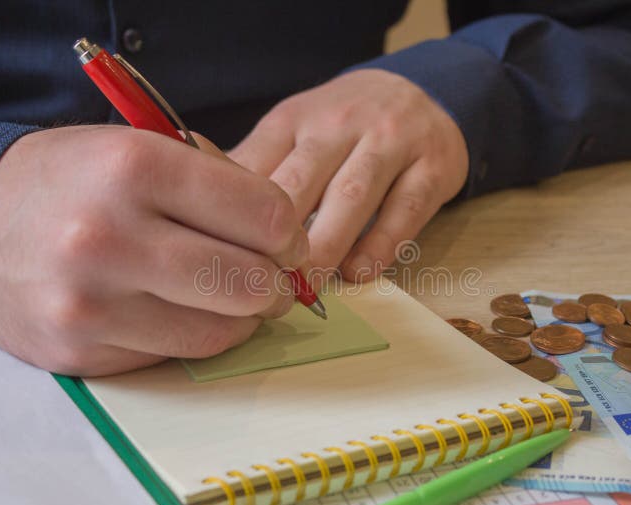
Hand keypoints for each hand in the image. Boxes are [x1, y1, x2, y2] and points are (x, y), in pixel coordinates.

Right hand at [0, 125, 307, 375]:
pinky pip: (176, 355)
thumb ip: (221, 185)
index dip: (290, 233)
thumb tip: (289, 240)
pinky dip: (192, 335)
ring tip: (225, 294)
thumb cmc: (76, 181)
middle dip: (275, 284)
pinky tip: (176, 310)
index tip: (285, 240)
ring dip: (240, 317)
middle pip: (250, 283)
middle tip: (269, 278)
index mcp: (136, 167)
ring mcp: (91, 302)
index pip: (265, 216)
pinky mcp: (80, 351)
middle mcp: (109, 236)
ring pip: (220, 331)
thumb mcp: (143, 148)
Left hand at [229, 69, 468, 280]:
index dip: (233, 215)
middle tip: (260, 285)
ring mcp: (390, 141)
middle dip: (276, 236)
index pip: (255, 165)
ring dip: (326, 244)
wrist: (420, 90)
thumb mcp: (294, 129)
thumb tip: (198, 213)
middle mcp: (339, 124)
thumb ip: (255, 168)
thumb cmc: (342, 126)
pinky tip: (360, 272)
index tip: (219, 260)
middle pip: (300, 181)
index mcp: (293, 118)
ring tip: (306, 288)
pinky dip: (381, 243)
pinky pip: (406, 207)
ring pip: (352, 194)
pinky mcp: (433, 165)